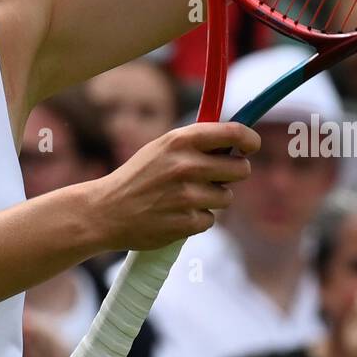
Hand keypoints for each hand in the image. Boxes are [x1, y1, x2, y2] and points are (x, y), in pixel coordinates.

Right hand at [91, 120, 258, 251]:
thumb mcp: (161, 148)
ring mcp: (186, 196)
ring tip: (184, 197)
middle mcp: (186, 165)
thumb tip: (233, 143)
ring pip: (226, 198)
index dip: (249, 140)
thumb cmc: (137, 176)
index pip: (232, 134)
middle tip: (215, 177)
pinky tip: (175, 214)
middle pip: (240, 169)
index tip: (251, 146)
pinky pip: (209, 220)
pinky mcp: (186, 223)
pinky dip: (197, 219)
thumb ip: (194, 143)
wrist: (105, 211)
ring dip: (212, 199)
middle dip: (233, 174)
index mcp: (180, 141)